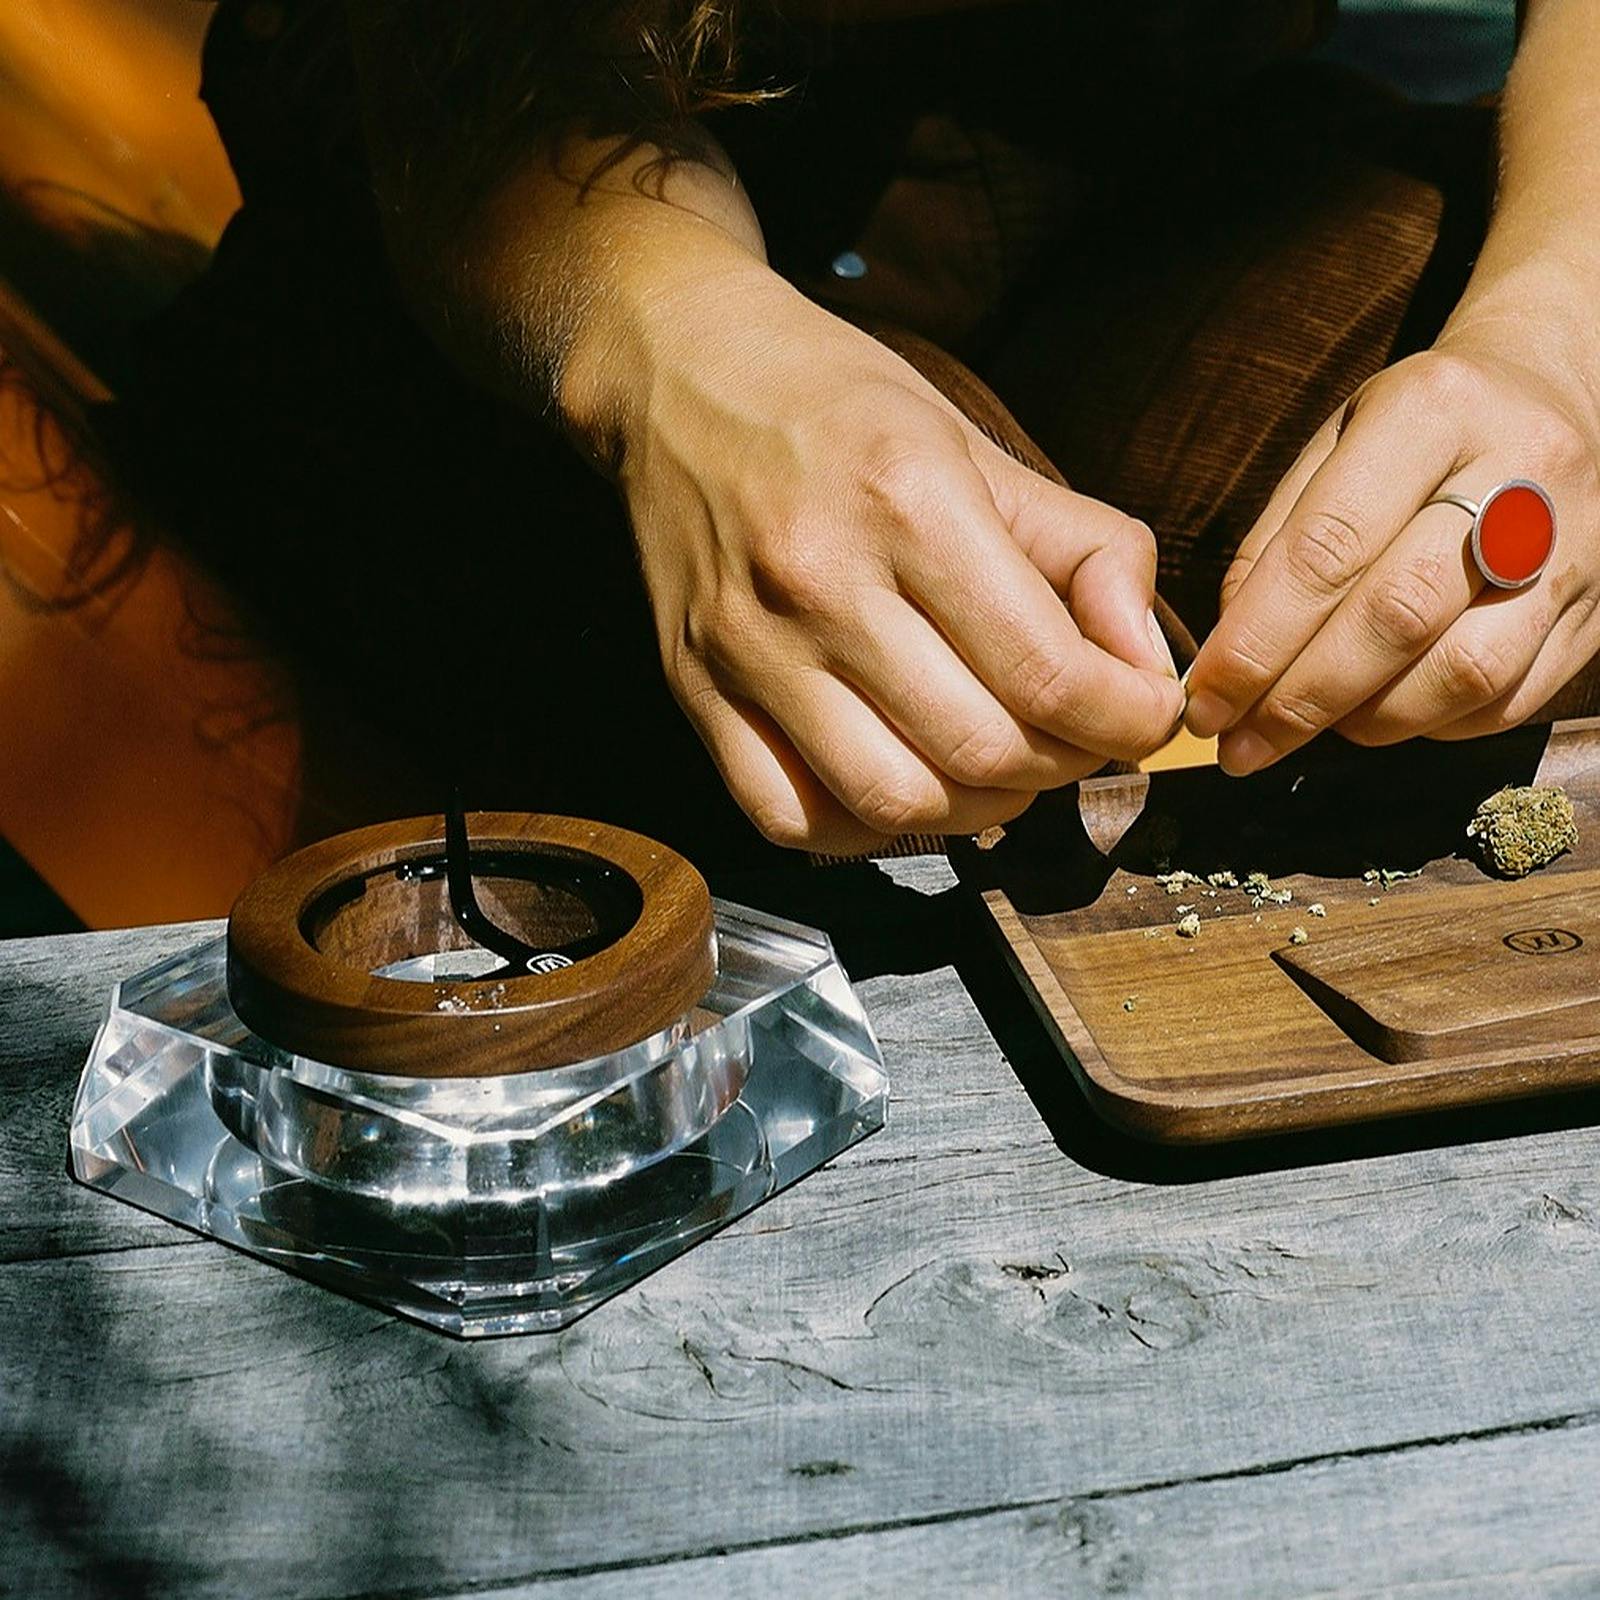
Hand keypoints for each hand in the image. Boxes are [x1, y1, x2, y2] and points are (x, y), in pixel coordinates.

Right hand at [609, 262, 1183, 852]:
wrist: (676, 377)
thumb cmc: (836, 406)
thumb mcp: (977, 442)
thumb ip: (1086, 548)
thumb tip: (1146, 663)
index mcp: (907, 500)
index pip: (1048, 672)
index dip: (1126, 720)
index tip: (1145, 716)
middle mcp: (819, 581)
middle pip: (981, 750)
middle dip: (1066, 765)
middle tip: (1082, 738)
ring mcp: (747, 646)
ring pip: (893, 801)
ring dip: (979, 810)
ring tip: (1005, 769)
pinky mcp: (695, 689)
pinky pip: (790, 815)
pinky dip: (867, 830)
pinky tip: (908, 786)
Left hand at [1184, 339, 1599, 772]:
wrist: (1558, 399)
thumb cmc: (1420, 431)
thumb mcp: (1337, 441)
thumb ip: (1277, 541)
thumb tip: (1231, 656)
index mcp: (1433, 411)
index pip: (1327, 549)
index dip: (1256, 642)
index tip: (1205, 700)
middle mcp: (1520, 473)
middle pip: (1396, 616)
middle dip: (1301, 697)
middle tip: (1239, 742)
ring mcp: (1574, 546)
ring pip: (1463, 671)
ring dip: (1366, 720)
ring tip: (1307, 728)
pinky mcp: (1598, 611)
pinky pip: (1506, 700)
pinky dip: (1428, 725)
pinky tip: (1379, 713)